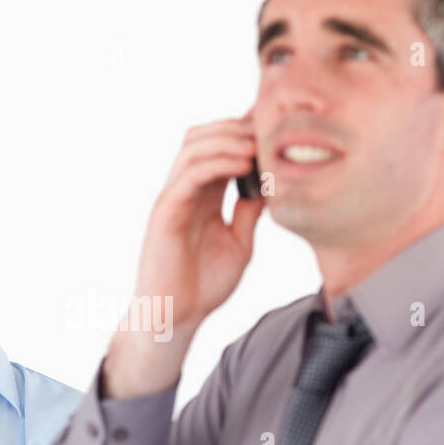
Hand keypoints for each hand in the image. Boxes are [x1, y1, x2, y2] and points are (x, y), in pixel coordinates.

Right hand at [103, 111, 265, 397]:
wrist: (176, 318)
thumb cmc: (203, 285)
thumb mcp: (239, 242)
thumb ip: (249, 212)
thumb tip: (271, 184)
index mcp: (202, 195)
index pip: (220, 148)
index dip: (244, 132)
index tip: (277, 127)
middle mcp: (185, 190)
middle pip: (204, 136)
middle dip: (236, 127)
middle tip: (268, 130)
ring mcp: (174, 197)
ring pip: (194, 146)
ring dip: (227, 138)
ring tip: (257, 143)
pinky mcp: (166, 211)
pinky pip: (189, 174)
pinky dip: (216, 162)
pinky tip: (242, 164)